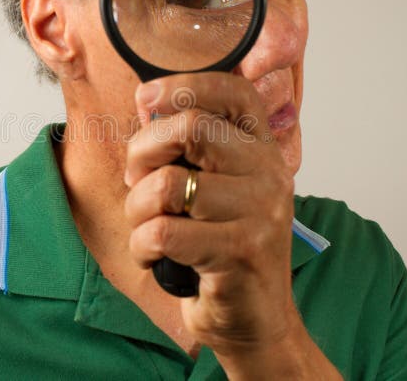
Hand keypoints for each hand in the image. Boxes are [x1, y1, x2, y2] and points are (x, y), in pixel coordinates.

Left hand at [124, 72, 340, 379]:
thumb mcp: (214, 190)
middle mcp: (269, 172)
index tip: (145, 99)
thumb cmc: (222, 251)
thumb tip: (148, 105)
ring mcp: (261, 211)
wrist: (256, 321)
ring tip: (147, 229)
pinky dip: (142, 245)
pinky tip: (154, 256)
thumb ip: (192, 150)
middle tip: (137, 181)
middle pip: (191, 128)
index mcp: (262, 150)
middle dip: (142, 152)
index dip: (183, 85)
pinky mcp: (242, 250)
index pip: (233, 91)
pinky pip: (163, 231)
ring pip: (168, 184)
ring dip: (138, 210)